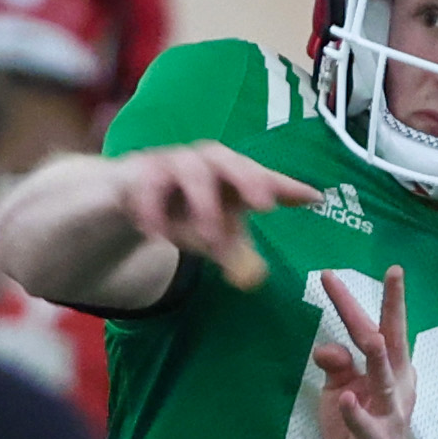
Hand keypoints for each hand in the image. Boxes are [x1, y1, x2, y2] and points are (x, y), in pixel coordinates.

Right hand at [102, 142, 318, 289]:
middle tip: (265, 205)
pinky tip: (157, 235)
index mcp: (226, 176)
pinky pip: (146, 188)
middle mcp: (201, 164)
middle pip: (227, 160)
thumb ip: (232, 252)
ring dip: (203, 203)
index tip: (315, 199)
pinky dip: (152, 211)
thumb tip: (255, 278)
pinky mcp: (137, 176)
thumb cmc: (179, 209)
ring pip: (190, 171)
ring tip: (210, 238)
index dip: (287, 187)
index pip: (261, 177)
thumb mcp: (209, 234)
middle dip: (248, 180)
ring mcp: (168, 166)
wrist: (123, 196)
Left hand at [313, 265, 418, 438]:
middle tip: (394, 274)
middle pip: (391, 340)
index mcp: (388, 367)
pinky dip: (358, 412)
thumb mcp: (342, 391)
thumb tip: (325, 346)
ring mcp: (390, 411)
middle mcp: (396, 382)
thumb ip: (337, 365)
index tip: (330, 274)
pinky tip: (349, 399)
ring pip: (386, 379)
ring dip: (378, 358)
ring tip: (368, 336)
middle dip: (392, 307)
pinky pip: (366, 424)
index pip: (370, 326)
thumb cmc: (356, 427)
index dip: (352, 301)